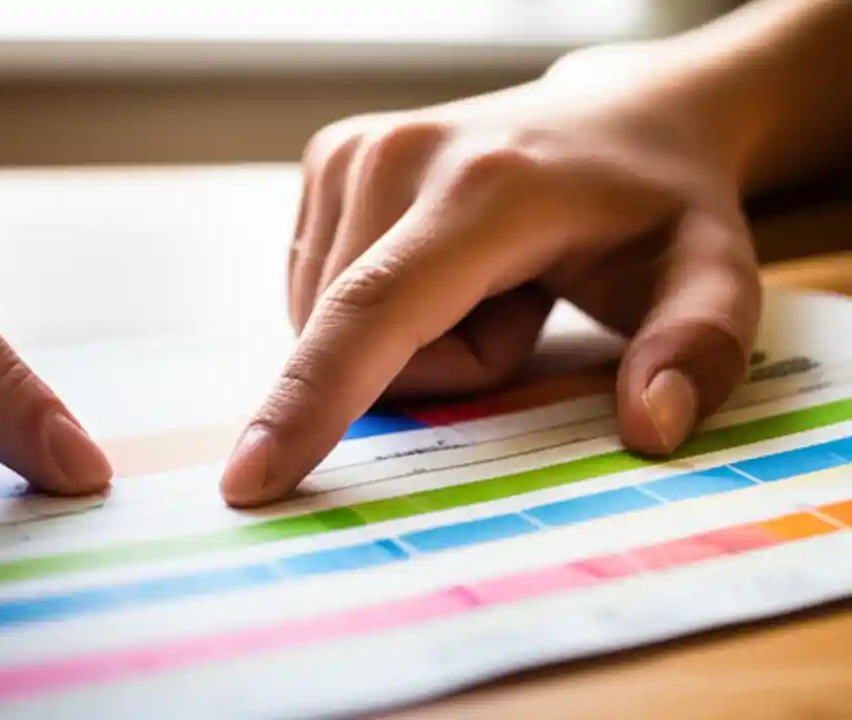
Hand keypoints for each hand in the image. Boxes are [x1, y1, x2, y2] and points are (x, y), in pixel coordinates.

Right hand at [221, 46, 759, 506]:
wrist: (614, 117)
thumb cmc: (657, 205)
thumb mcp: (716, 275)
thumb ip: (697, 348)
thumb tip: (652, 427)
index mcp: (485, 188)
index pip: (374, 312)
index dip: (310, 401)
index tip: (248, 479)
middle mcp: (396, 155)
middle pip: (356, 341)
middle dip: (435, 367)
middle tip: (523, 308)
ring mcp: (350, 150)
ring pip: (327, 323)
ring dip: (403, 339)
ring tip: (486, 281)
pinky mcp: (326, 159)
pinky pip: (315, 294)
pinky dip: (375, 307)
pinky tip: (438, 264)